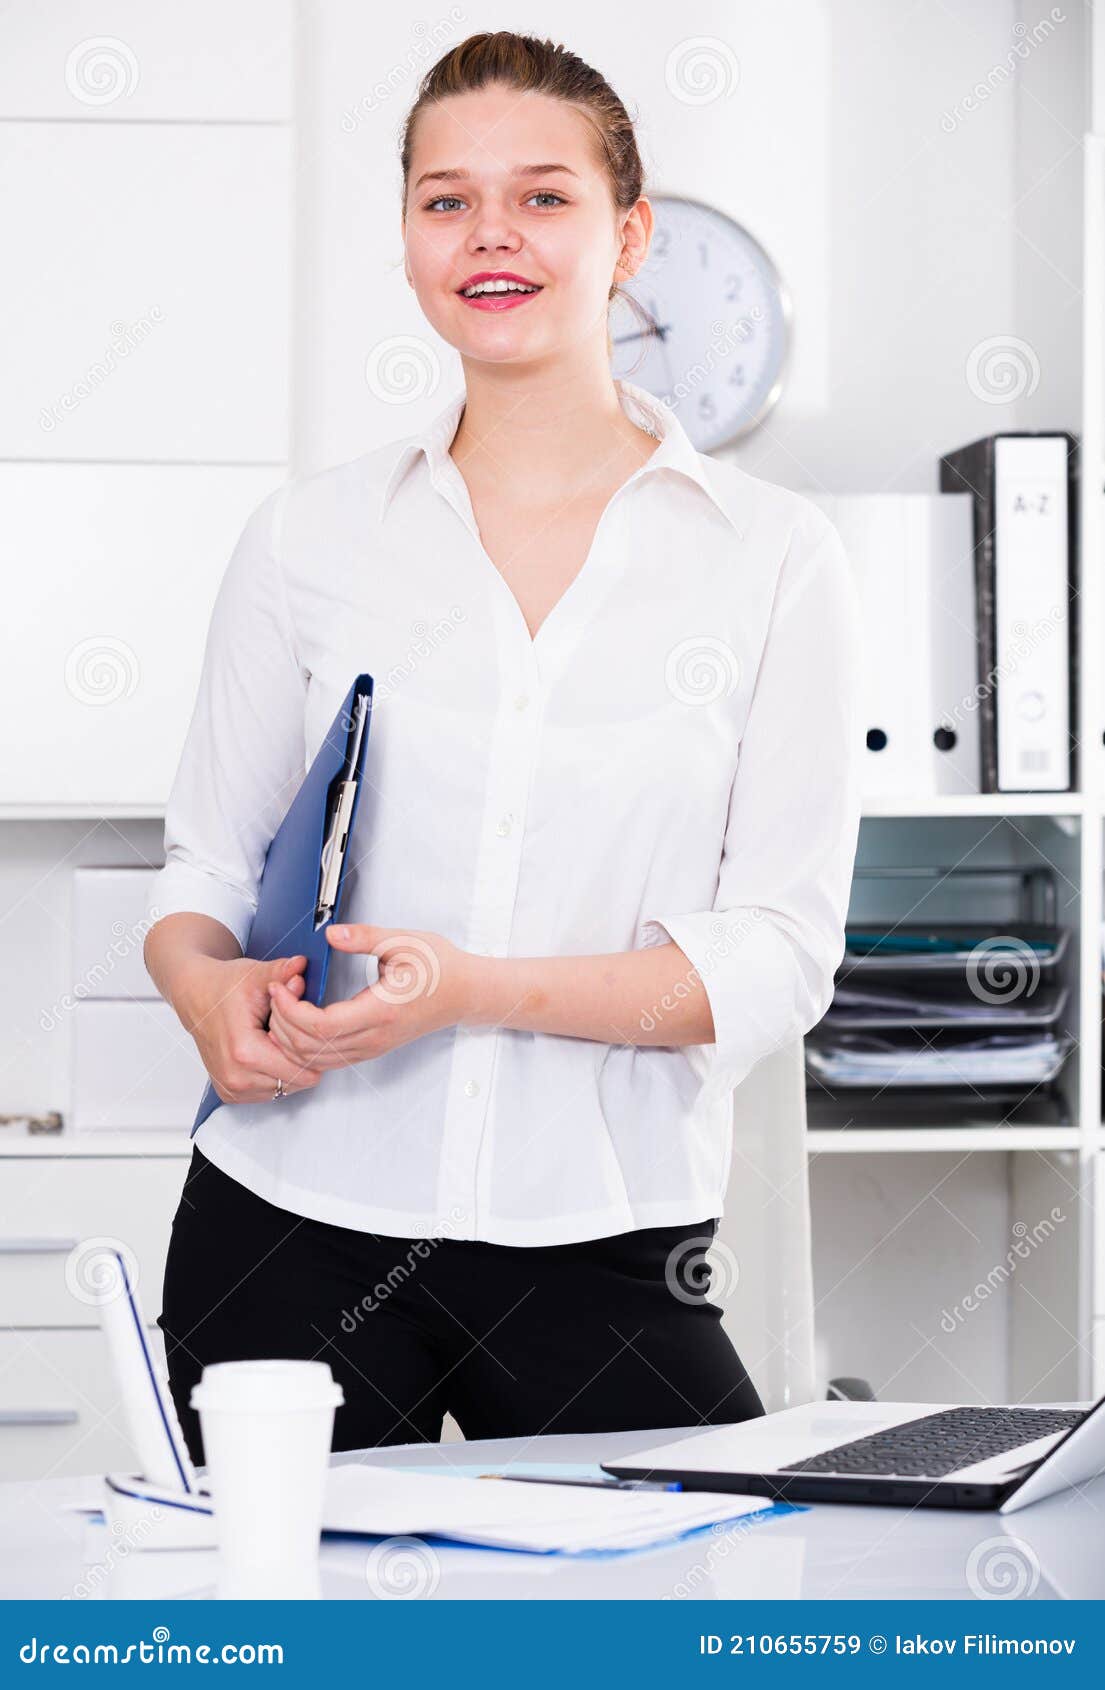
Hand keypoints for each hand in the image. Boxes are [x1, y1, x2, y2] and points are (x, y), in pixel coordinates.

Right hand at [175, 953, 325, 1104]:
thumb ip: (282, 973)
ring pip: (286, 1088)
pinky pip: (269, 1091)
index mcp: (245, 1052)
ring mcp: (232, 1088)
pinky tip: (268, 1050)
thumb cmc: (224, 987)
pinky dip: (276, 1074)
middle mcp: (236, 1076)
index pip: (303, 1068)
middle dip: (304, 1057)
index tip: (307, 1027)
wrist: (196, 997)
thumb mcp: (256, 975)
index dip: (313, 1046)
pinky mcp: (230, 1093)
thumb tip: (301, 967)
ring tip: (278, 1039)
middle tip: (294, 1031)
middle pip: (297, 1080)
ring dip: (290, 1067)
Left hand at [265, 925, 476, 1070]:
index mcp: (381, 1011)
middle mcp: (375, 1036)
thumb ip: (364, 937)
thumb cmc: (440, 968)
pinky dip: (306, 1045)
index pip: (321, 1026)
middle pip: (312, 1048)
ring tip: (284, 1004)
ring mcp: (373, 1046)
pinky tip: (299, 1021)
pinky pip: (329, 1058)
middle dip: (283, 1023)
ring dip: (291, 1037)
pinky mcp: (372, 1048)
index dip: (291, 1010)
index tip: (280, 986)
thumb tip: (331, 933)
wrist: (465, 993)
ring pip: (317, 1059)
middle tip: (278, 990)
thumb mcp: (404, 941)